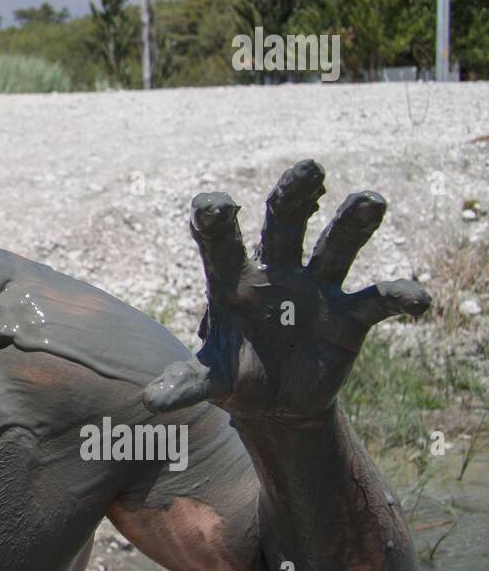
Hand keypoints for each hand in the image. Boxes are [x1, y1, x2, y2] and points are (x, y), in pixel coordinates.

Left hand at [145, 160, 430, 422]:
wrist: (276, 400)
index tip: (212, 205)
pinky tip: (419, 302)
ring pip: (334, 245)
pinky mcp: (348, 315)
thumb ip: (186, 382)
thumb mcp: (211, 379)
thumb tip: (152, 401)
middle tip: (310, 168)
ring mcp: (314, 288)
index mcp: (231, 280)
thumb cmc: (235, 376)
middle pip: (284, 222)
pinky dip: (398, 298)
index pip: (220, 242)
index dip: (215, 222)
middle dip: (295, 194)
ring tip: (371, 200)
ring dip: (352, 223)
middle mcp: (274, 272)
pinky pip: (376, 300)